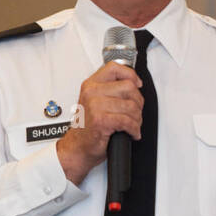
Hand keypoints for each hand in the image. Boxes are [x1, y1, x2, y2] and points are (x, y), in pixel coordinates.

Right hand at [55, 62, 144, 184]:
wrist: (77, 147)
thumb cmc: (88, 126)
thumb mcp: (95, 101)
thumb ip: (110, 90)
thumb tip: (134, 85)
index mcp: (91, 84)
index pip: (115, 68)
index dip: (131, 75)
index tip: (137, 84)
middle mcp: (92, 92)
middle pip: (129, 88)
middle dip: (138, 102)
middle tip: (135, 113)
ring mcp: (95, 105)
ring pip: (131, 106)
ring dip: (137, 119)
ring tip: (132, 124)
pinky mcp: (101, 120)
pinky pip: (128, 121)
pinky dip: (134, 129)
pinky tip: (131, 132)